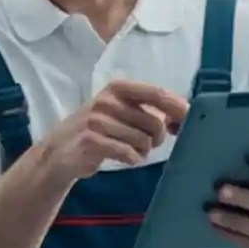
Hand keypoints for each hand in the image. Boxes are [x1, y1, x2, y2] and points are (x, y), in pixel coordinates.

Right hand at [40, 80, 188, 180]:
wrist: (59, 151)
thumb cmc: (97, 129)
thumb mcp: (119, 110)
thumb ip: (147, 109)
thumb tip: (184, 115)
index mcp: (118, 88)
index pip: (157, 94)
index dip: (178, 108)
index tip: (189, 121)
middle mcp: (107, 100)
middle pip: (154, 123)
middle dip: (157, 139)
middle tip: (147, 144)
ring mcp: (97, 120)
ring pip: (143, 141)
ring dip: (143, 151)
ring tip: (130, 150)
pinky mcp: (91, 141)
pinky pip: (128, 153)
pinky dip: (132, 159)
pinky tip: (124, 158)